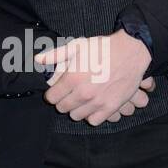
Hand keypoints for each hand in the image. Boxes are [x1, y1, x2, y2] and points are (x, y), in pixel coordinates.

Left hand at [34, 31, 151, 126]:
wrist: (130, 53)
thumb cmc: (102, 48)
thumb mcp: (76, 46)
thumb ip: (55, 55)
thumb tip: (38, 60)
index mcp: (72, 78)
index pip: (52, 98)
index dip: (51, 94)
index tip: (55, 91)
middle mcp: (83, 93)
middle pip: (63, 108)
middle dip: (62, 102)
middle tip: (68, 95)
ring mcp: (98, 102)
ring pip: (77, 116)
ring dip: (76, 109)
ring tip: (80, 100)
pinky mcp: (111, 107)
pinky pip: (94, 121)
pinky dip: (91, 115)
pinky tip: (92, 106)